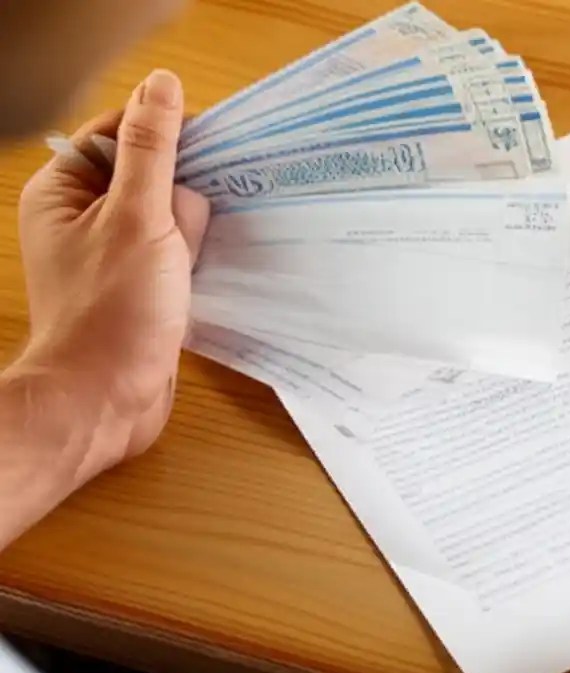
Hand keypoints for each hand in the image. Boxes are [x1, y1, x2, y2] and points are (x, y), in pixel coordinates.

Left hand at [15, 69, 208, 483]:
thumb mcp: (138, 217)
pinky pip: (177, 250)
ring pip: (170, 214)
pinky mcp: (140, 285)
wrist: (106, 400)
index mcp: (64, 190)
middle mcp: (83, 217)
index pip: (121, 132)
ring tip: (204, 249)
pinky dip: (198, 254)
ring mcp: (112, 253)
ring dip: (196, 226)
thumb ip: (152, 150)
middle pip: (151, 172)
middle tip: (201, 215)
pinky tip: (212, 265)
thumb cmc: (113, 309)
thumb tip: (164, 85)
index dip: (167, 133)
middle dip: (186, 190)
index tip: (215, 147)